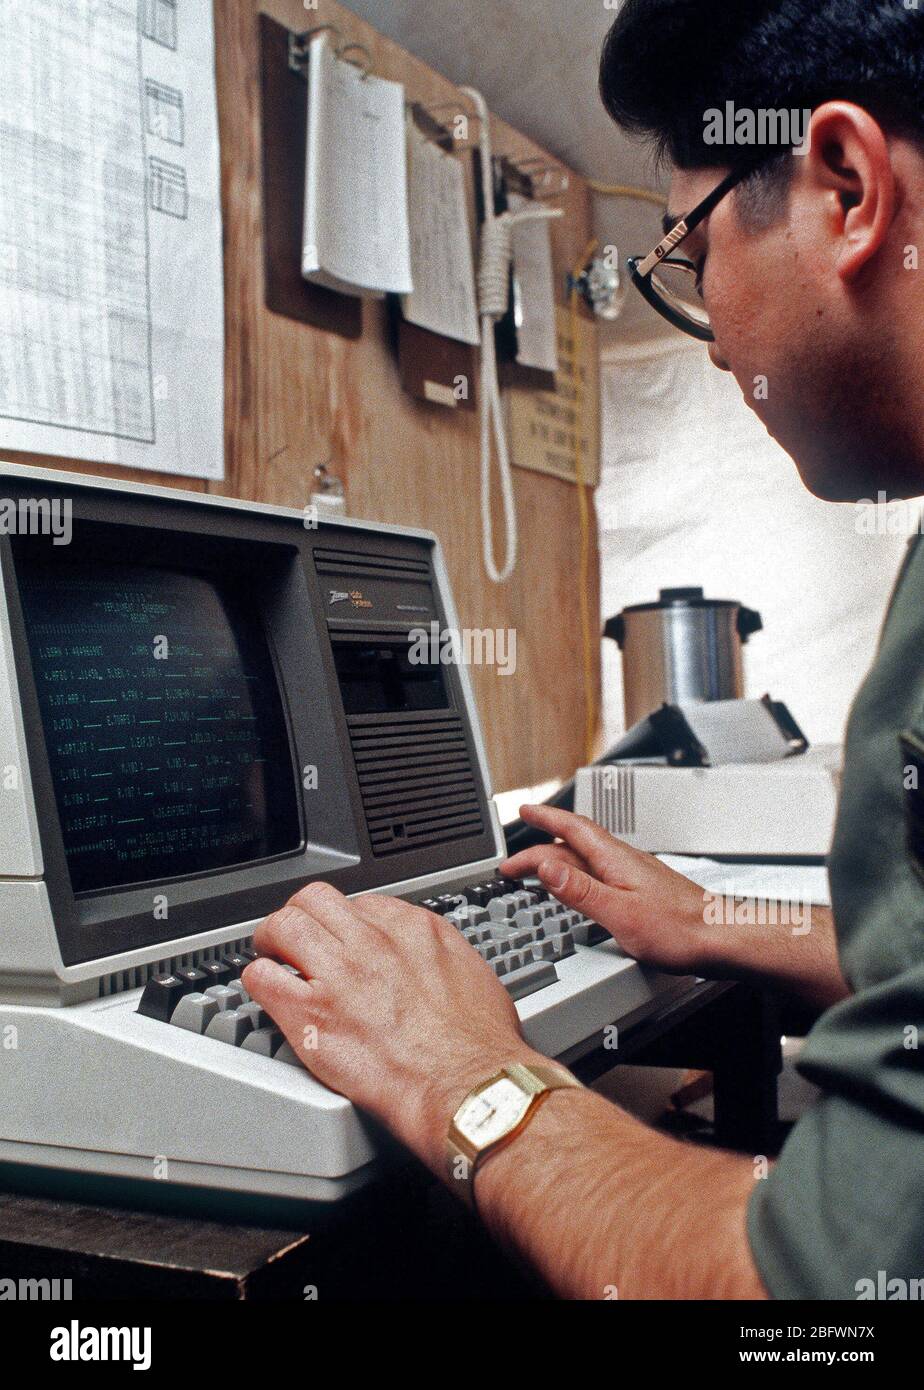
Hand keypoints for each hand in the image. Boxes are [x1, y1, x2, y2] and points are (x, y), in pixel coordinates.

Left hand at [242, 883, 544, 1174]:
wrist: (470, 1087)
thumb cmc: (482, 1046)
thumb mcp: (474, 976)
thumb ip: (441, 960)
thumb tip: (435, 968)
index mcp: (414, 929)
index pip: (362, 903)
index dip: (346, 923)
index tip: (341, 938)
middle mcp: (372, 942)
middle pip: (316, 900)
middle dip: (301, 915)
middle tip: (294, 936)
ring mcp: (338, 974)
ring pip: (283, 925)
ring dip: (272, 939)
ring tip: (271, 954)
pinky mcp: (310, 1014)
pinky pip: (261, 977)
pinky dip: (258, 980)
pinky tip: (265, 990)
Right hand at [501, 804, 710, 974]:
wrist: (721, 938)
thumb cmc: (680, 930)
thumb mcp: (620, 913)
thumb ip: (580, 890)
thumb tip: (546, 867)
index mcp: (616, 860)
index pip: (573, 829)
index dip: (546, 818)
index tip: (524, 810)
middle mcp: (625, 861)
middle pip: (575, 844)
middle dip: (541, 847)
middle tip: (514, 862)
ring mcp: (635, 874)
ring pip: (588, 858)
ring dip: (559, 860)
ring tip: (539, 869)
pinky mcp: (643, 889)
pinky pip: (601, 872)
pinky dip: (579, 874)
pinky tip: (582, 887)